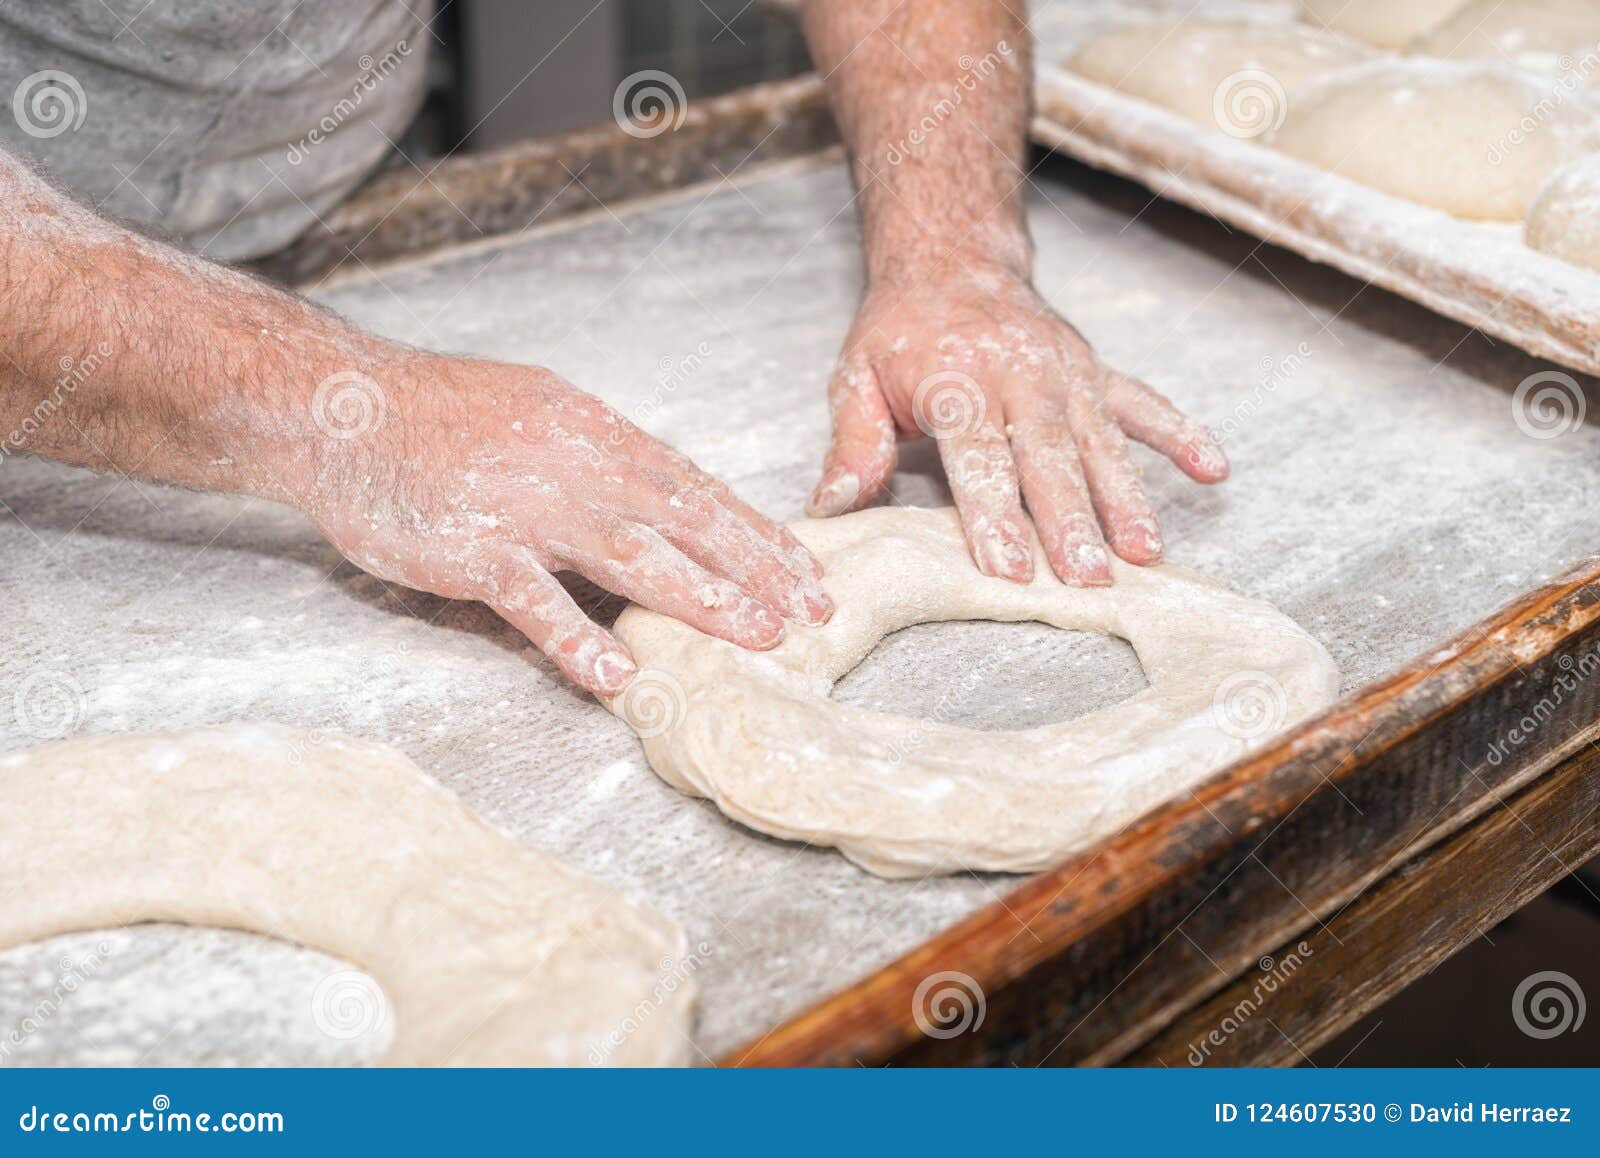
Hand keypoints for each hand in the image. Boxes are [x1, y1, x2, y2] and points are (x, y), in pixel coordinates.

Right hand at [298, 353, 830, 695]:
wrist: (340, 407)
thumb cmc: (436, 413)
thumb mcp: (536, 410)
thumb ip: (598, 454)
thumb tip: (659, 496)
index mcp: (595, 431)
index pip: (694, 486)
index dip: (755, 530)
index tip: (805, 567)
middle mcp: (575, 464)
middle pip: (685, 519)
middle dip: (757, 568)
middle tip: (812, 611)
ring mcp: (526, 506)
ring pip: (632, 554)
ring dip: (702, 597)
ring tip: (758, 635)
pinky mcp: (473, 548)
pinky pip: (535, 601)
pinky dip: (578, 638)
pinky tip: (621, 674)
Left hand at [807, 263, 1227, 584]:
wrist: (951, 259)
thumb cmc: (900, 334)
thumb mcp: (855, 378)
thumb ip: (852, 444)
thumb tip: (833, 507)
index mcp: (956, 377)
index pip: (977, 454)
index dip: (993, 512)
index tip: (1008, 567)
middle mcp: (1019, 371)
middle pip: (1048, 454)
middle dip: (1069, 520)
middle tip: (1087, 578)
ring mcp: (1066, 371)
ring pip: (1100, 440)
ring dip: (1125, 497)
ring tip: (1144, 553)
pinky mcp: (1096, 372)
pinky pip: (1144, 403)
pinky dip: (1181, 434)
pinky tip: (1213, 470)